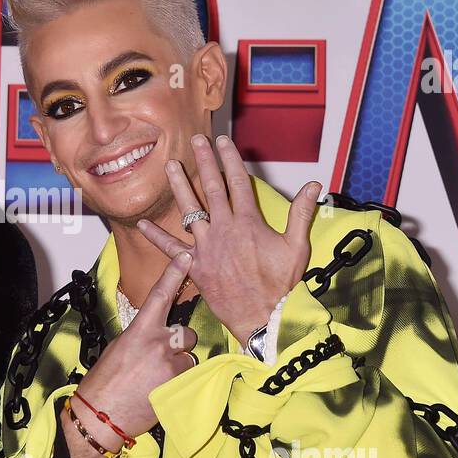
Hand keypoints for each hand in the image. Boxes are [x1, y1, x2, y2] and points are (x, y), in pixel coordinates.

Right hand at [71, 252, 198, 447]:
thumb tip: (154, 332)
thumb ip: (141, 335)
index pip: (159, 295)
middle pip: (186, 332)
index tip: (186, 256)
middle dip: (179, 344)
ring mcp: (170, 363)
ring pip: (189, 357)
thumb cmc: (104, 382)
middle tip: (161, 360)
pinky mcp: (179, 383)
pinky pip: (188, 376)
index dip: (174, 273)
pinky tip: (160, 390)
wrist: (100, 415)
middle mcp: (158, 343)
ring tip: (157, 379)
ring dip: (178, 366)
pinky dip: (178, 382)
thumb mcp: (118, 348)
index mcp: (139, 330)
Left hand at [137, 133, 319, 345]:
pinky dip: (157, 236)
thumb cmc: (281, 285)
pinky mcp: (194, 265)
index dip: (230, 159)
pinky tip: (143, 223)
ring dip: (179, 186)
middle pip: (212, 188)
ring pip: (189, 210)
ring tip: (169, 165)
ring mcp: (207, 247)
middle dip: (203, 162)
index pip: (238, 182)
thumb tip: (314, 185)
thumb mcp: (297, 247)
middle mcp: (224, 230)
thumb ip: (301, 213)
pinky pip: (171, 249)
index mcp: (249, 223)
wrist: (262, 317)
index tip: (223, 141)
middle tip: (195, 141)